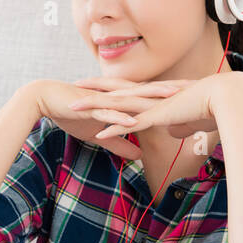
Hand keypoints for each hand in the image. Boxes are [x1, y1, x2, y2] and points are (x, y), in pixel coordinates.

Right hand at [21, 79, 181, 159]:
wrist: (46, 100)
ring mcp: (103, 101)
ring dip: (150, 98)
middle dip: (171, 89)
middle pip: (148, 92)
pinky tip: (132, 122)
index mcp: (121, 100)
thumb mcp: (101, 134)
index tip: (196, 91)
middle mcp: (116, 96)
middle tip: (195, 86)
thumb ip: (121, 144)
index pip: (152, 95)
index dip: (173, 93)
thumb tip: (139, 157)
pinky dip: (119, 118)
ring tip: (171, 96)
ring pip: (131, 100)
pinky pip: (107, 114)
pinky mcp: (89, 108)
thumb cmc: (73, 113)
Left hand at [70, 73, 241, 139]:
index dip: (109, 87)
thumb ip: (180, 125)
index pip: (127, 89)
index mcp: (158, 95)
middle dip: (93, 90)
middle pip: (115, 91)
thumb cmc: (214, 108)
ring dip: (93, 107)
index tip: (93, 85)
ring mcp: (152, 106)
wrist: (229, 98)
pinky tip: (98, 133)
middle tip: (72, 88)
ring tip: (72, 106)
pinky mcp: (158, 117)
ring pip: (116, 105)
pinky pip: (131, 125)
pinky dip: (114, 129)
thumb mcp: (192, 120)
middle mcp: (151, 97)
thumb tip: (173, 132)